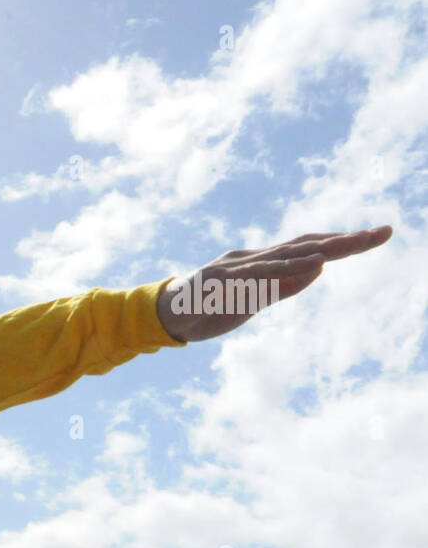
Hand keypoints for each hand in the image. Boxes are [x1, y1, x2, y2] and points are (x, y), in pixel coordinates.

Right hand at [156, 226, 392, 342]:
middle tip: (383, 232)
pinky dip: (292, 267)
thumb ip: (284, 286)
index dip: (342, 242)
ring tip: (358, 243)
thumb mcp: (253, 301)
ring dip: (325, 248)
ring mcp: (240, 266)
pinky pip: (265, 273)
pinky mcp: (227, 280)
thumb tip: (321, 269)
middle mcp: (255, 257)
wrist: (164, 316)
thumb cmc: (208, 309)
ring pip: (289, 254)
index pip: (309, 247)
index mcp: (262, 262)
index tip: (376, 236)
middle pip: (307, 244)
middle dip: (346, 239)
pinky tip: (316, 263)